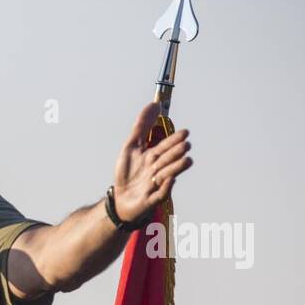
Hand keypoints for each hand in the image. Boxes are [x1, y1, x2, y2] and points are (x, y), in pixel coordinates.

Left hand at [111, 102, 193, 221]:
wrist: (119, 199)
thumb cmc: (127, 173)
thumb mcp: (131, 146)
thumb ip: (142, 126)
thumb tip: (155, 104)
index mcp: (153, 157)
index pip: (165, 147)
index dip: (174, 140)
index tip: (184, 132)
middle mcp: (157, 169)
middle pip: (168, 160)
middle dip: (176, 153)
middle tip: (185, 144)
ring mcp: (156, 184)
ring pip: (168, 174)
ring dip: (175, 167)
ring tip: (186, 160)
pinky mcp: (152, 199)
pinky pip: (161, 193)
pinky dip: (166, 187)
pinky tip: (169, 180)